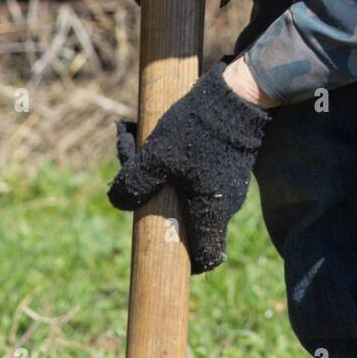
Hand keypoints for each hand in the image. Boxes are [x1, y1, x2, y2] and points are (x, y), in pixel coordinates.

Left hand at [109, 59, 270, 273]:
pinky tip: (163, 138)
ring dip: (167, 179)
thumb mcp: (157, 157)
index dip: (186, 264)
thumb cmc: (197, 130)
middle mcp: (226, 204)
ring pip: (194, 194)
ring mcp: (230, 182)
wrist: (237, 94)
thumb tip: (119, 202)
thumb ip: (135, 184)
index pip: (207, 258)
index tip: (165, 254)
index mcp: (212, 212)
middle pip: (193, 223)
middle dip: (162, 207)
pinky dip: (180, 164)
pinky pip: (201, 174)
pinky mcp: (231, 162)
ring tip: (143, 148)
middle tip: (140, 181)